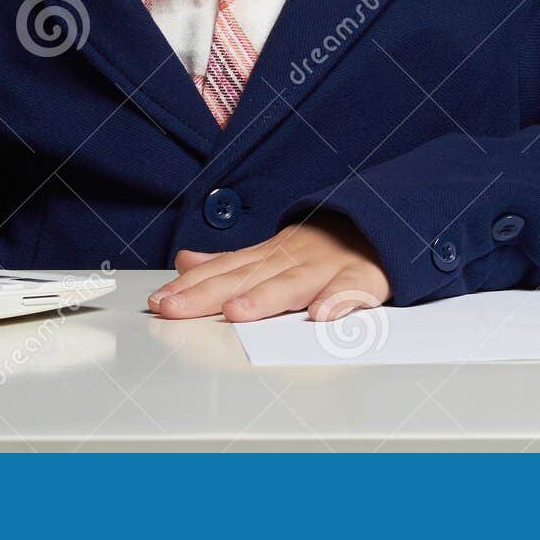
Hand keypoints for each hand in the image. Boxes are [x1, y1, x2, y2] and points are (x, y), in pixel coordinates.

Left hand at [147, 214, 390, 321]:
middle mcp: (291, 258)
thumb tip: (184, 261)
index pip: (222, 271)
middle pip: (245, 278)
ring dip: (264, 298)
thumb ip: (229, 262)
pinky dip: (338, 300)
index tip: (158, 303)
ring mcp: (326, 267)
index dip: (189, 287)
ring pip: (293, 283)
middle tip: (174, 309)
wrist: (381, 224)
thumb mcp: (271, 251)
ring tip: (236, 313)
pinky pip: (351, 290)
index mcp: (268, 255)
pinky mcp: (363, 277)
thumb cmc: (322, 249)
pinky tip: (321, 316)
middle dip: (208, 294)